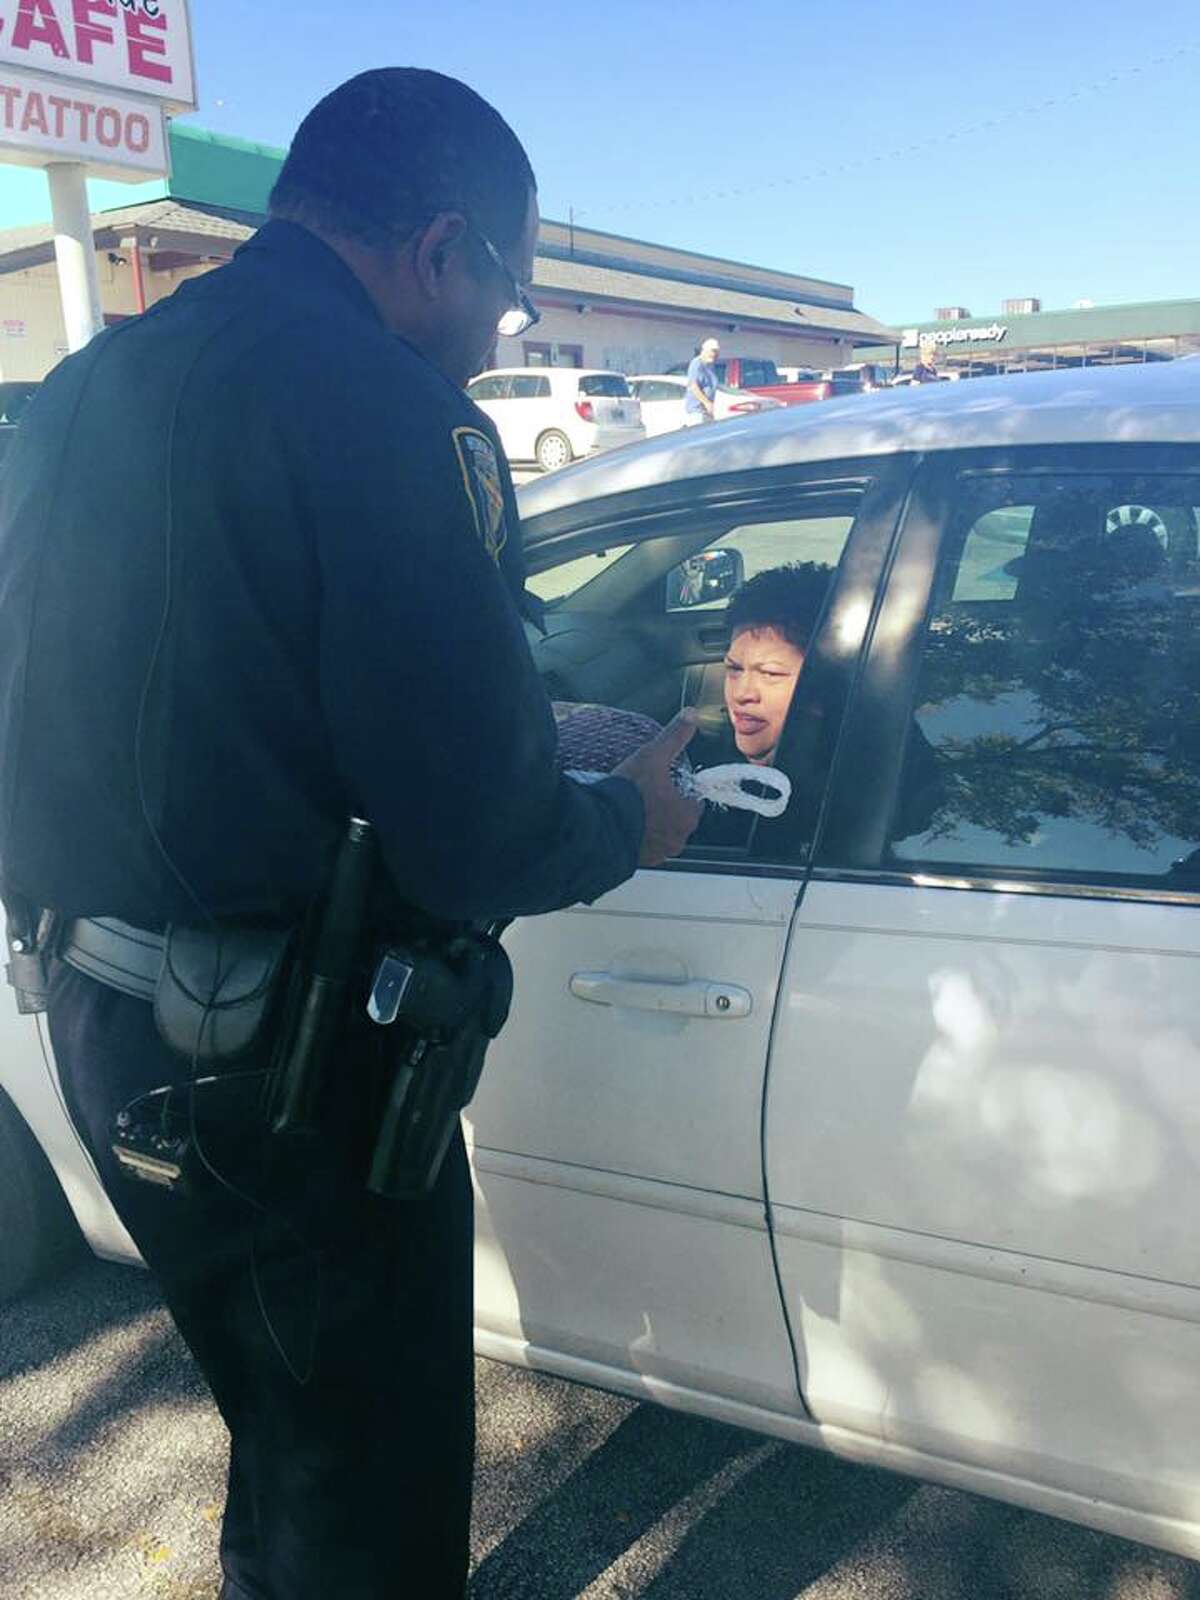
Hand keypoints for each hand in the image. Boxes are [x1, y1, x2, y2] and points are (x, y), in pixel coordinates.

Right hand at [613, 710, 702, 865]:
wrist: (599, 823)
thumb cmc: (629, 793)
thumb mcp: (652, 756)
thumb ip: (673, 736)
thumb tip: (691, 714)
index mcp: (687, 815)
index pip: (694, 801)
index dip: (679, 790)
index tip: (664, 783)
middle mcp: (678, 838)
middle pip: (679, 819)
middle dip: (667, 808)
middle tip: (646, 794)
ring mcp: (659, 852)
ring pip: (663, 835)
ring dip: (653, 825)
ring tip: (634, 808)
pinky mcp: (640, 861)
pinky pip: (645, 848)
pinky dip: (638, 838)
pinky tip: (625, 823)